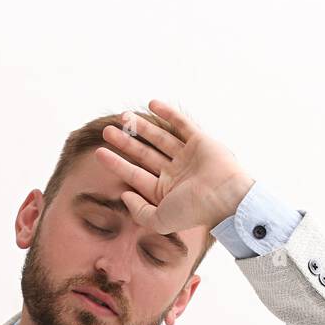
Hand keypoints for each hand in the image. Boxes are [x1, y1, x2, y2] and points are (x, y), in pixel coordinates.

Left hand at [94, 98, 254, 234]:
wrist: (225, 197)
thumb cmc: (194, 210)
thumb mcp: (160, 220)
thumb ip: (139, 211)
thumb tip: (124, 195)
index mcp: (165, 191)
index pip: (135, 174)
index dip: (116, 164)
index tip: (99, 153)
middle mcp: (175, 173)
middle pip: (144, 154)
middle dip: (126, 142)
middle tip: (107, 131)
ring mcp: (188, 156)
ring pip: (160, 138)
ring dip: (142, 127)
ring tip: (124, 116)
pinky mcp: (200, 142)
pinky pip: (182, 124)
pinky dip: (168, 113)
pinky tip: (151, 104)